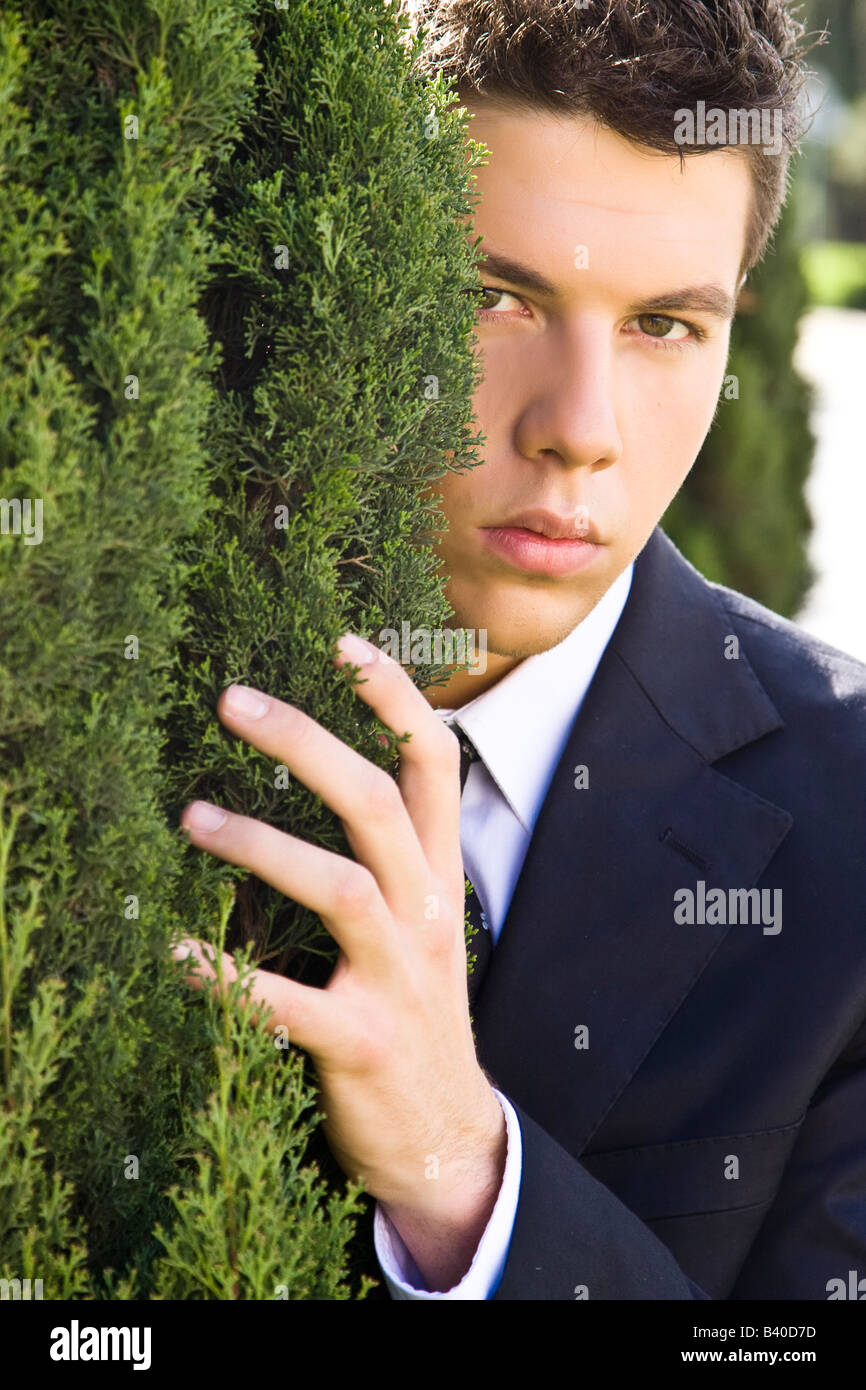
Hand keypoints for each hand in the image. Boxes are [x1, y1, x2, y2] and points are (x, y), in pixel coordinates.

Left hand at [174, 633, 506, 1290]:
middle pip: (379, 805)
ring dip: (262, 844)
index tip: (343, 644)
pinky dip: (229, 979)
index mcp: (440, 879)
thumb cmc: (419, 1014)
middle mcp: (427, 915)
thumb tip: (344, 777)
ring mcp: (399, 980)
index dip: (396, 699)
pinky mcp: (363, 1043)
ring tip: (192, 817)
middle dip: (308, 743)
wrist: (446, 1137)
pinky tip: (175, 958)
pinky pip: (288, 1003)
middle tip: (230, 701)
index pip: (434, 767)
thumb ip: (398, 858)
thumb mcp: (428, 925)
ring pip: (341, 887)